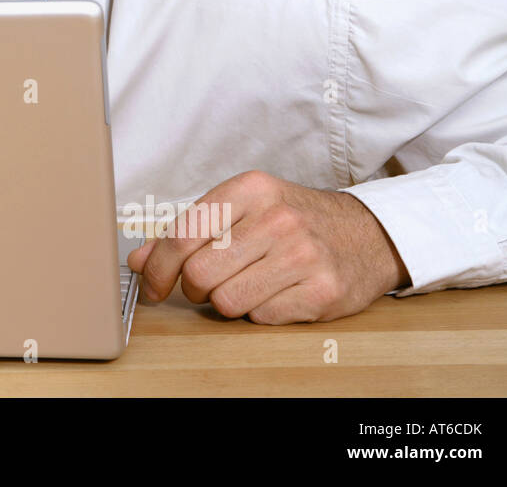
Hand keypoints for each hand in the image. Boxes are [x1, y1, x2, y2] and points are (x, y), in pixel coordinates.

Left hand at [127, 170, 409, 323]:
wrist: (367, 234)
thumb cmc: (294, 220)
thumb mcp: (243, 209)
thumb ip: (190, 232)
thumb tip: (139, 260)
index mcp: (251, 189)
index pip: (183, 234)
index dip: (157, 267)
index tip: (150, 284)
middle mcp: (278, 219)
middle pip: (200, 272)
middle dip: (193, 288)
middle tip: (206, 284)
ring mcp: (303, 256)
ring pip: (226, 300)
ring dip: (226, 301)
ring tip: (246, 285)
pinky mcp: (322, 292)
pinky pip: (261, 317)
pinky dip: (258, 312)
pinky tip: (275, 293)